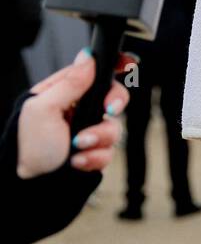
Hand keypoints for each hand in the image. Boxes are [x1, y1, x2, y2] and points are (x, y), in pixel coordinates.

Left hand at [16, 48, 131, 179]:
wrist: (32, 185)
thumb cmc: (28, 146)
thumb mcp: (43, 109)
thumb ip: (69, 83)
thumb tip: (87, 57)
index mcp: (64, 92)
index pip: (94, 72)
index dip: (114, 66)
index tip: (128, 64)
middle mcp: (79, 110)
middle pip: (114, 96)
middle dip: (115, 103)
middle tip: (109, 109)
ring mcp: (89, 131)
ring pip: (114, 127)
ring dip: (98, 138)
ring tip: (77, 146)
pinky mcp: (95, 152)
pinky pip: (110, 151)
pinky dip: (95, 157)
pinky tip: (77, 161)